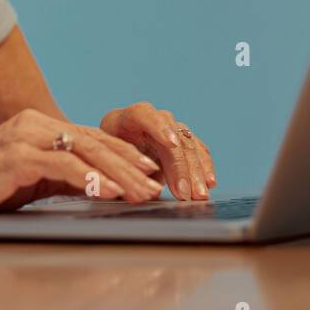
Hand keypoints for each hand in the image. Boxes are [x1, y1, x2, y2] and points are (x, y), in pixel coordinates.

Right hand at [0, 108, 164, 214]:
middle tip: (156, 184)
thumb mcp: (31, 179)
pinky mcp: (17, 156)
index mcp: (38, 125)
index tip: (150, 171)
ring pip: (86, 152)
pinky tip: (110, 192)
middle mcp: (35, 123)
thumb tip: (102, 185)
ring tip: (142, 193)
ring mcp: (26, 136)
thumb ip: (63, 176)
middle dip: (130, 164)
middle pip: (95, 142)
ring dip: (119, 174)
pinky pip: (64, 166)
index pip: (92, 137)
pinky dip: (91, 179)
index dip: (124, 154)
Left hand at [99, 102, 216, 200]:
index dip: (157, 127)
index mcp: (122, 120)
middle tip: (183, 193)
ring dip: (195, 171)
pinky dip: (203, 166)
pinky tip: (209, 182)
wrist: (109, 163)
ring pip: (187, 143)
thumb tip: (142, 191)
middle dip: (179, 166)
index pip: (142, 114)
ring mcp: (166, 129)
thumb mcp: (102, 171)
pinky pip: (197, 150)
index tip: (170, 144)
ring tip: (199, 196)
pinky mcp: (179, 141)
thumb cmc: (101, 167)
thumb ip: (119, 177)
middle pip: (170, 134)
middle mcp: (148, 120)